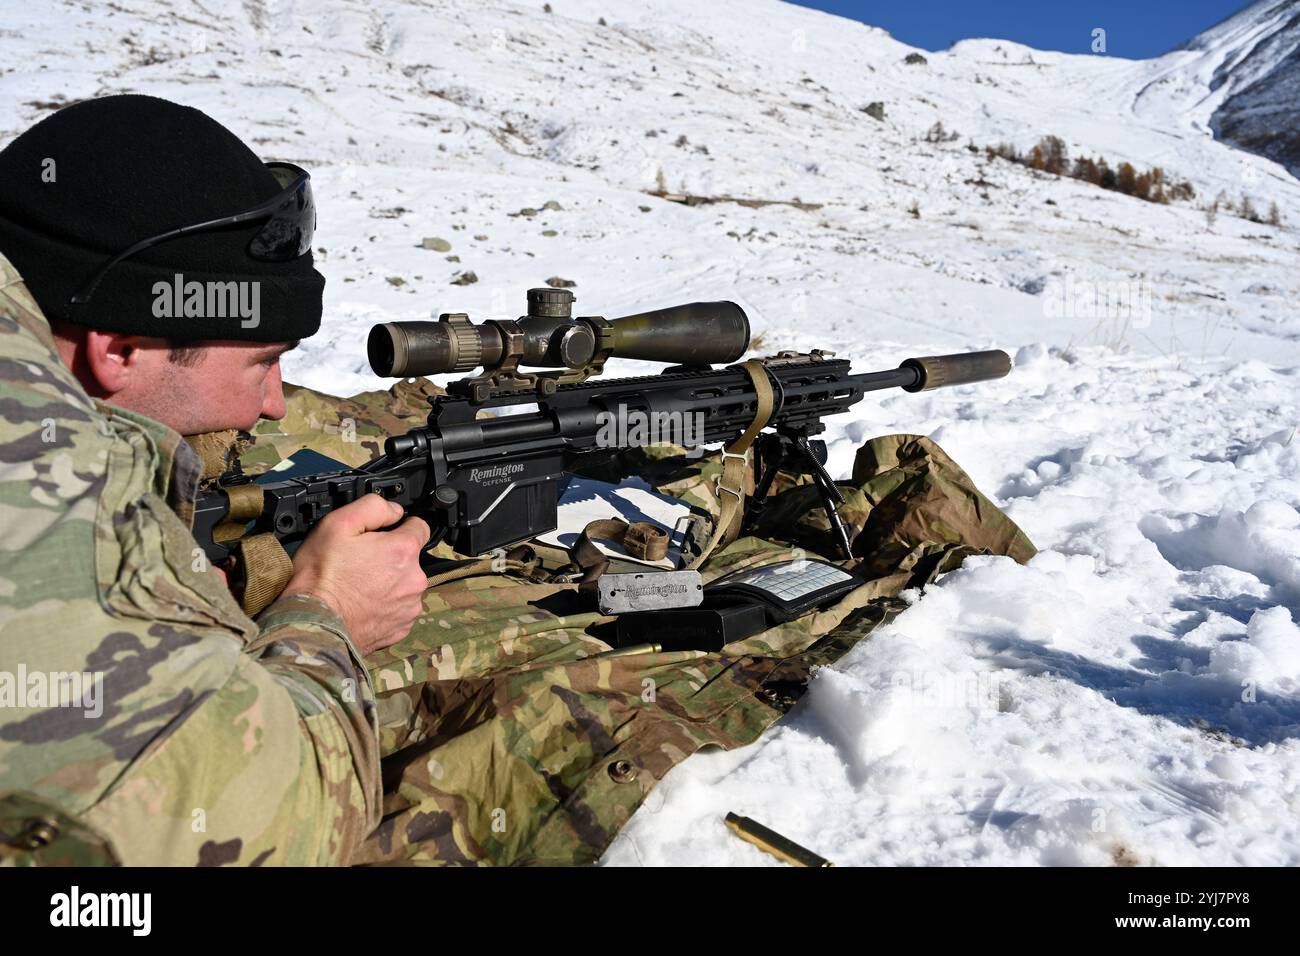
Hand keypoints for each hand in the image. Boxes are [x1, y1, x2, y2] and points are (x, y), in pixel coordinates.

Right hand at [281, 494, 430, 654]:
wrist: (313, 624)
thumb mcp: (338, 524)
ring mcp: (409, 607)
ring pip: (405, 585)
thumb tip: (395, 510)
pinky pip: (399, 610)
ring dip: (389, 583)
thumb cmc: (321, 577)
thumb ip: (373, 508)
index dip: (400, 526)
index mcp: (403, 551)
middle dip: (390, 557)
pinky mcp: (401, 629)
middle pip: (410, 559)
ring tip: (359, 586)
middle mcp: (414, 580)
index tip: (384, 534)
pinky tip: (363, 605)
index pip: (420, 526)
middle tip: (360, 563)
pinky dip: (385, 607)